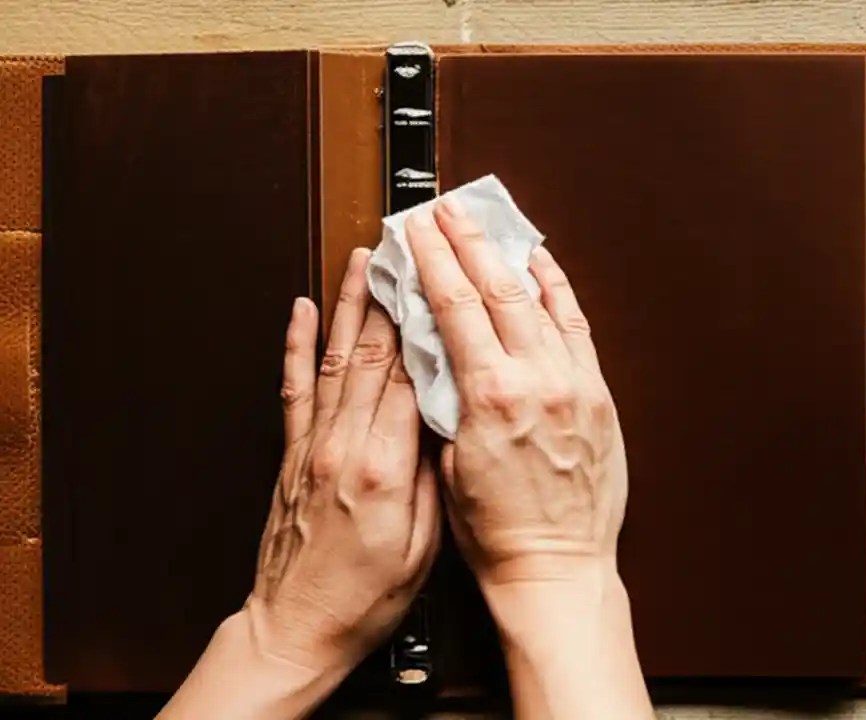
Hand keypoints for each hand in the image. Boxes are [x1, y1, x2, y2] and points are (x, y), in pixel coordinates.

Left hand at [160, 251, 441, 719]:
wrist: (295, 628)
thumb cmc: (365, 598)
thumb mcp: (423, 546)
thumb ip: (430, 479)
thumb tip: (440, 420)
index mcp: (383, 470)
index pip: (406, 380)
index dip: (422, 324)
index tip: (437, 279)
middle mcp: (342, 448)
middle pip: (371, 356)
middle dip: (389, 296)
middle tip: (402, 247)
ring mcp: (312, 447)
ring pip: (334, 360)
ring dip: (349, 306)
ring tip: (360, 259)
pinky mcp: (292, 456)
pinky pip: (295, 388)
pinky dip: (297, 345)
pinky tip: (303, 310)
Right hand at [406, 199, 650, 719]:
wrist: (556, 568)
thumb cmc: (498, 533)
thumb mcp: (450, 464)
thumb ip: (445, 401)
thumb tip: (436, 354)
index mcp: (491, 396)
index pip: (455, 306)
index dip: (433, 261)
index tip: (417, 233)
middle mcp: (538, 381)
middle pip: (498, 289)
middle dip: (468, 243)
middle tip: (448, 213)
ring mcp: (574, 385)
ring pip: (542, 300)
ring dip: (512, 259)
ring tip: (491, 228)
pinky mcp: (599, 397)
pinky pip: (579, 329)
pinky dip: (560, 294)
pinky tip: (543, 269)